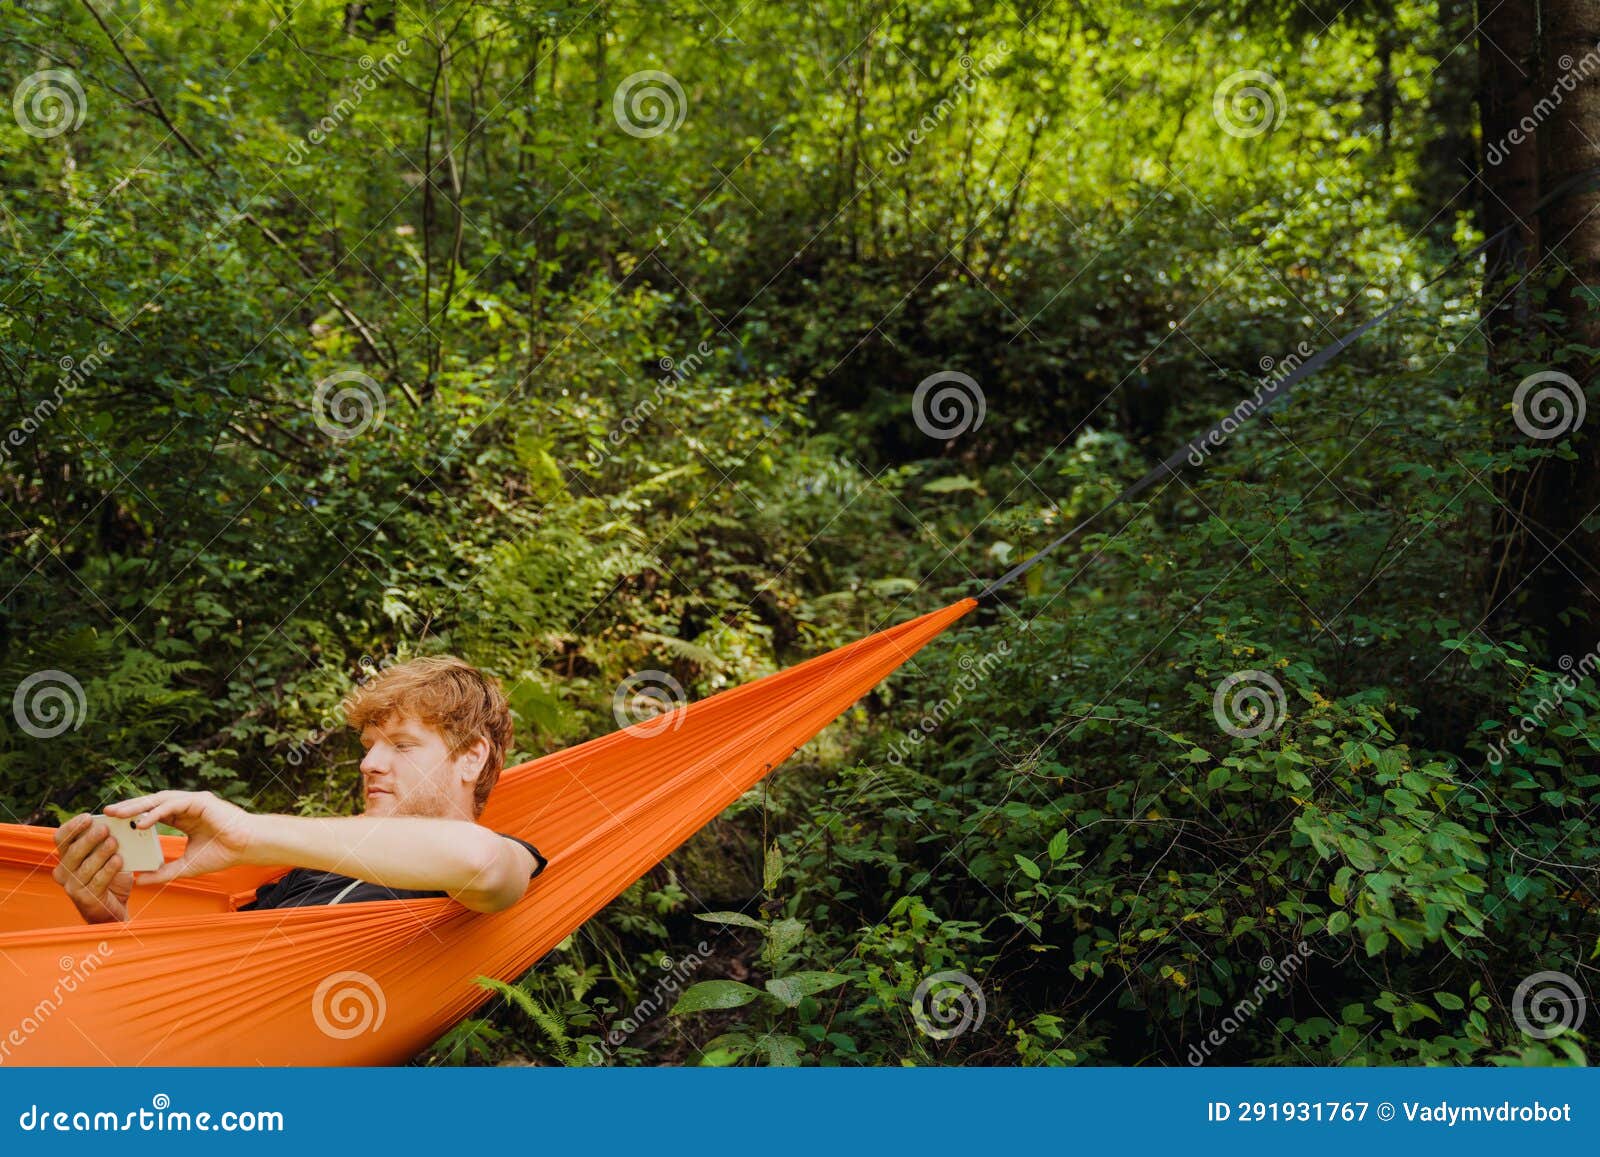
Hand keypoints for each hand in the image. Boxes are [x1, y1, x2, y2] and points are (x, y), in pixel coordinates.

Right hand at [52, 814, 131, 923]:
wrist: (111, 909)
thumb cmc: (108, 878)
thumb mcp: (105, 858)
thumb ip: (105, 843)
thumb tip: (115, 825)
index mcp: (65, 858)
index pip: (61, 838)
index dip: (72, 826)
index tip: (89, 817)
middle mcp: (64, 872)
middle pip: (73, 851)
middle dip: (89, 838)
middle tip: (105, 829)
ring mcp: (72, 886)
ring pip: (85, 866)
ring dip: (100, 853)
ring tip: (114, 842)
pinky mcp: (85, 899)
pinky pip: (97, 881)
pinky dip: (108, 869)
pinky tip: (118, 860)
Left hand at [103, 790, 256, 884]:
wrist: (246, 847)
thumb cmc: (223, 853)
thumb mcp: (186, 866)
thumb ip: (164, 871)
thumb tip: (139, 880)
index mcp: (183, 818)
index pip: (152, 814)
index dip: (133, 817)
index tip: (113, 825)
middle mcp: (186, 807)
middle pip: (151, 804)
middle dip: (128, 809)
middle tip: (106, 814)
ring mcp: (192, 801)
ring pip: (158, 800)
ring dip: (136, 806)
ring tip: (117, 814)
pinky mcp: (199, 801)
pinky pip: (172, 805)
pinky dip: (156, 812)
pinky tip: (141, 823)